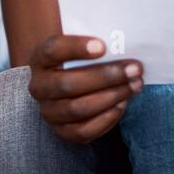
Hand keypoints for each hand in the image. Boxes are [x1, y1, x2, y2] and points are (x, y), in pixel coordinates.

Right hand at [27, 34, 142, 143]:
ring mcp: (49, 111)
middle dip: (105, 77)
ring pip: (78, 109)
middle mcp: (39, 86)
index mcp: (41, 59)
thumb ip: (96, 42)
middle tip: (134, 69)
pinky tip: (122, 104)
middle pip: (69, 84)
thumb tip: (122, 41)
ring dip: (111, 97)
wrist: (72, 86)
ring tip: (134, 86)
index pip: (53, 50)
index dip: (76, 48)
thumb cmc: (82, 61)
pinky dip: (106, 119)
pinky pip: (83, 131)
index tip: (103, 46)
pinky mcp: (62, 131)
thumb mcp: (82, 46)